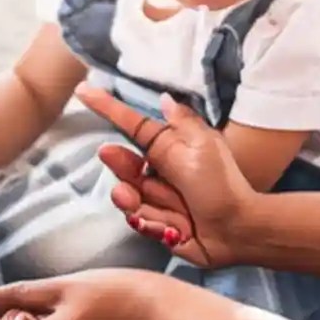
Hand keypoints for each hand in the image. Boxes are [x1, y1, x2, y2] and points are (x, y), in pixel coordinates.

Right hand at [76, 86, 257, 267]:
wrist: (236, 229)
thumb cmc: (222, 185)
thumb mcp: (203, 145)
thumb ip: (180, 122)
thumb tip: (165, 98)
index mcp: (167, 149)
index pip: (131, 126)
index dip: (107, 108)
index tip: (83, 90)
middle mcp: (157, 173)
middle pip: (123, 166)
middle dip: (122, 170)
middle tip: (124, 174)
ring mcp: (155, 200)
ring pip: (128, 198)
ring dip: (140, 204)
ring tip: (160, 212)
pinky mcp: (155, 226)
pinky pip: (139, 223)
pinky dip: (154, 225)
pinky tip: (173, 227)